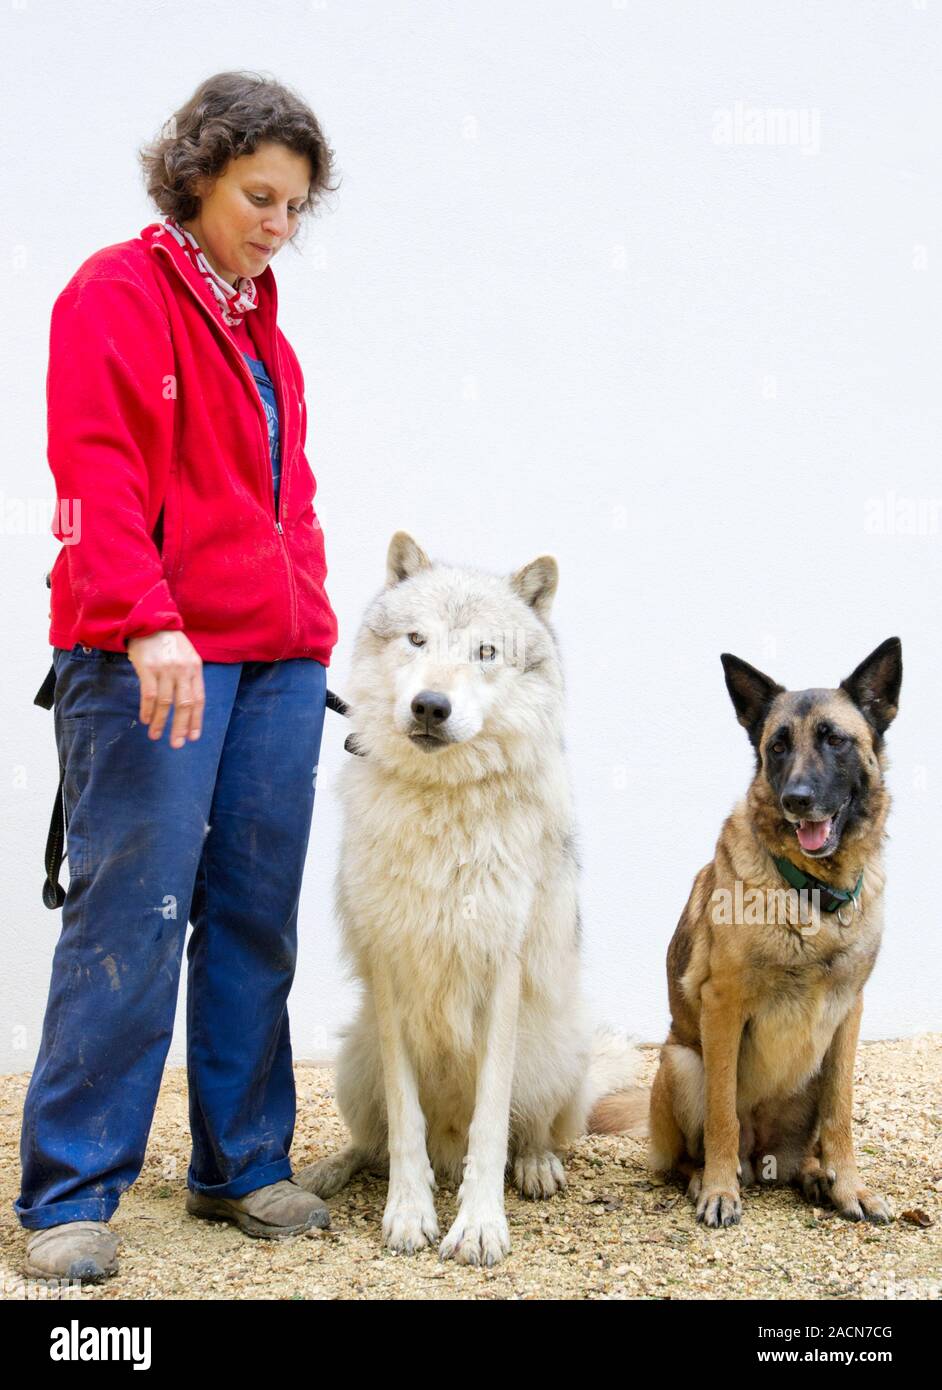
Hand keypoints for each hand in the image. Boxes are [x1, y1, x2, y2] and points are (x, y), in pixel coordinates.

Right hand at [126, 630, 203, 748]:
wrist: (149, 620)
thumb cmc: (168, 642)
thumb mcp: (186, 656)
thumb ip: (188, 677)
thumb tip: (187, 705)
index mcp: (195, 668)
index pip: (199, 699)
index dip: (196, 720)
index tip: (192, 737)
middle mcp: (183, 670)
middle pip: (184, 704)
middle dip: (180, 727)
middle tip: (176, 744)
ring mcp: (166, 669)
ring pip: (166, 702)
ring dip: (160, 722)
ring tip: (155, 736)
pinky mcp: (148, 668)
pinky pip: (149, 694)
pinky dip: (147, 709)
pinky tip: (145, 719)